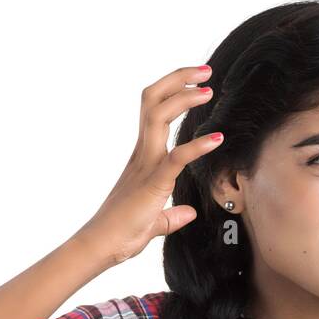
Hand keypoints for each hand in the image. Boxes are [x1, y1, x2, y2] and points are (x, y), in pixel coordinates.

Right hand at [72, 64, 224, 266]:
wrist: (102, 247)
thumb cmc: (122, 234)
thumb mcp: (155, 222)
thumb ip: (172, 215)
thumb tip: (188, 213)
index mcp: (143, 157)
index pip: (154, 111)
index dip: (174, 91)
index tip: (198, 83)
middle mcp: (142, 154)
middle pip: (153, 101)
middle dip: (179, 80)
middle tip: (205, 71)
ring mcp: (145, 166)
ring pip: (158, 117)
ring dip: (185, 99)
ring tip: (208, 89)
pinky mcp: (152, 183)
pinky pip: (175, 158)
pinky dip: (197, 146)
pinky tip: (217, 138)